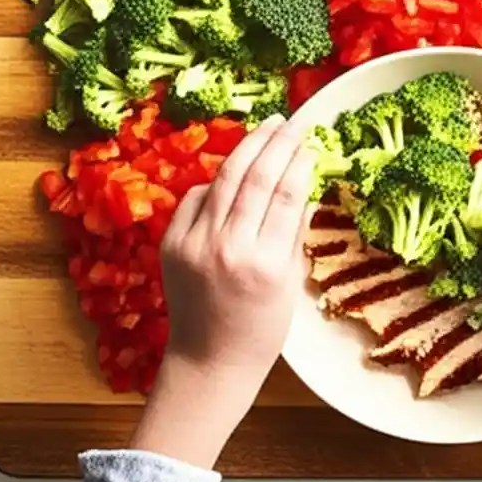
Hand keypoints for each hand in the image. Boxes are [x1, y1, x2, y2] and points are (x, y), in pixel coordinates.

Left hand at [129, 115, 314, 468]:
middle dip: (275, 143)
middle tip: (290, 121)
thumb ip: (294, 233)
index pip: (285, 197)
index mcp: (265, 264)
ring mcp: (194, 244)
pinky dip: (218, 182)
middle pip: (254, 179)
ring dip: (247, 149)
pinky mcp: (172, 243)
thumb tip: (301, 186)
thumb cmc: (261, 329)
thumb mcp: (291, 283)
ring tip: (266, 128)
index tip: (309, 143)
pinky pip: (197, 199)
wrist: (208, 360)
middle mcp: (227, 249)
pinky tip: (234, 171)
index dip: (298, 163)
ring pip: (223, 181)